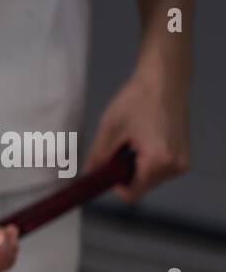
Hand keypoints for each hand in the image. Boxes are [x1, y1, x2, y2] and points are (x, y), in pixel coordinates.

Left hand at [85, 67, 190, 201]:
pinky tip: (142, 139)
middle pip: (140, 186)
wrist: (165, 78)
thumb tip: (89, 174)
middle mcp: (176, 165)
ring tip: (132, 140)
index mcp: (159, 161)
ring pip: (148, 178)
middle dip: (124, 172)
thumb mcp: (110, 129)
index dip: (113, 185)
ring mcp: (182, 160)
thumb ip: (98, 157)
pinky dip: (146, 160)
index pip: (131, 194)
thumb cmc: (139, 98)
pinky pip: (158, 168)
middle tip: (118, 148)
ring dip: (134, 166)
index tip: (104, 170)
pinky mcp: (183, 153)